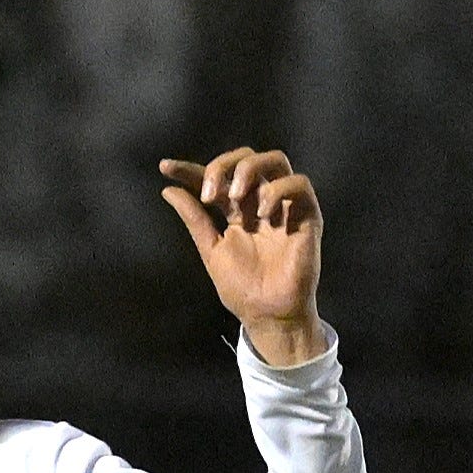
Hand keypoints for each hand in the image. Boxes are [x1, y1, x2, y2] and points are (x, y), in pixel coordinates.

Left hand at [158, 148, 325, 365]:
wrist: (267, 313)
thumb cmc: (242, 287)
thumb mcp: (211, 250)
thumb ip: (194, 219)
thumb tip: (168, 190)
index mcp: (236, 210)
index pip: (215, 178)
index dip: (190, 170)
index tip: (165, 168)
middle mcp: (259, 202)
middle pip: (246, 158)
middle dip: (223, 165)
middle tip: (209, 194)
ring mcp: (284, 206)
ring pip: (275, 160)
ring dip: (249, 169)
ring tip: (234, 196)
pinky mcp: (307, 215)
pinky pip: (299, 183)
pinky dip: (277, 190)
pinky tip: (261, 213)